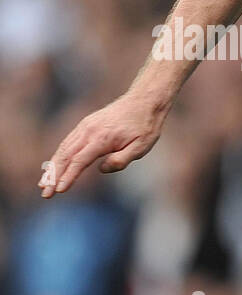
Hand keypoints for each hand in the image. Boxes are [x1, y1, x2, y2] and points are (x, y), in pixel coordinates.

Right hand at [40, 91, 169, 197]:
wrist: (143, 101)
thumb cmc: (144, 126)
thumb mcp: (141, 146)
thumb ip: (121, 160)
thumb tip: (102, 169)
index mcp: (101, 139)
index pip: (79, 161)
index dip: (68, 176)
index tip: (59, 190)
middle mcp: (88, 131)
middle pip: (65, 156)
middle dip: (53, 176)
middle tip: (46, 193)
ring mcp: (85, 127)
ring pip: (63, 149)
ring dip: (52, 167)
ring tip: (44, 184)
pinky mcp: (85, 125)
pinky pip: (67, 142)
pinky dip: (58, 156)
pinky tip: (53, 167)